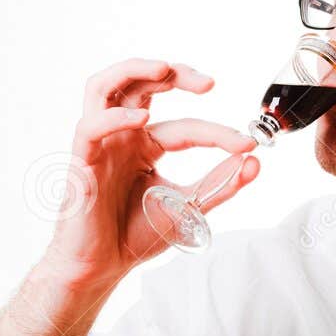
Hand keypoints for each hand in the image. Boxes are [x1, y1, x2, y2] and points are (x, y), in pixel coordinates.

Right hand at [41, 58, 260, 285]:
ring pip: (105, 87)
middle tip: (209, 83)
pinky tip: (140, 120)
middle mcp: (123, 137)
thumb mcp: (189, 207)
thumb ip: (219, 184)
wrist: (103, 267)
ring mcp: (101, 144)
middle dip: (176, 74)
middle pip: (142, 85)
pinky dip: (114, 117)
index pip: (186, 127)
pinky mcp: (80, 159)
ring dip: (134, 70)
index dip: (217, 133)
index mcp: (146, 145)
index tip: (248, 144)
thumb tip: (254, 161)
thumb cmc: (134, 235)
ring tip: (165, 69)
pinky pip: (90, 126)